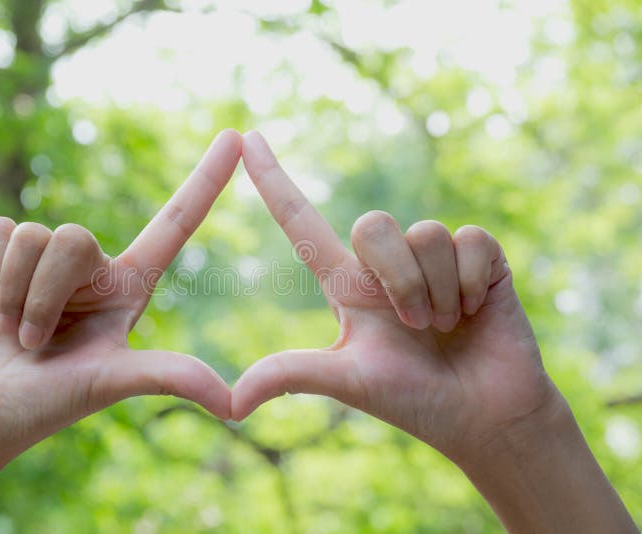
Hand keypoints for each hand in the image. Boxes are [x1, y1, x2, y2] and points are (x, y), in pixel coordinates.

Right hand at [0, 129, 240, 457]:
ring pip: (32, 237)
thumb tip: (236, 407)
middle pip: (74, 238)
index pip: (175, 223)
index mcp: (128, 285)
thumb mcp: (112, 382)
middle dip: (46, 299)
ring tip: (13, 330)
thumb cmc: (49, 400)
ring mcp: (43, 254)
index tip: (237, 135)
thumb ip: (170, 376)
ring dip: (15, 296)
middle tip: (36, 343)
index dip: (206, 181)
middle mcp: (89, 262)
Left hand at [231, 131, 558, 460]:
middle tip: (416, 326)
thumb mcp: (347, 382)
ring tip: (448, 326)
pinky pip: (470, 240)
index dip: (273, 181)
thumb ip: (290, 375)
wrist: (483, 417)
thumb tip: (230, 406)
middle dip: (397, 279)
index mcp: (347, 284)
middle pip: (372, 224)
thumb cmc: (412, 400)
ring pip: (425, 233)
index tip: (248, 137)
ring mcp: (434, 258)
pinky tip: (478, 310)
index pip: (301, 222)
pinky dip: (473, 283)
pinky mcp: (482, 257)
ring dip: (439, 291)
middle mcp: (386, 263)